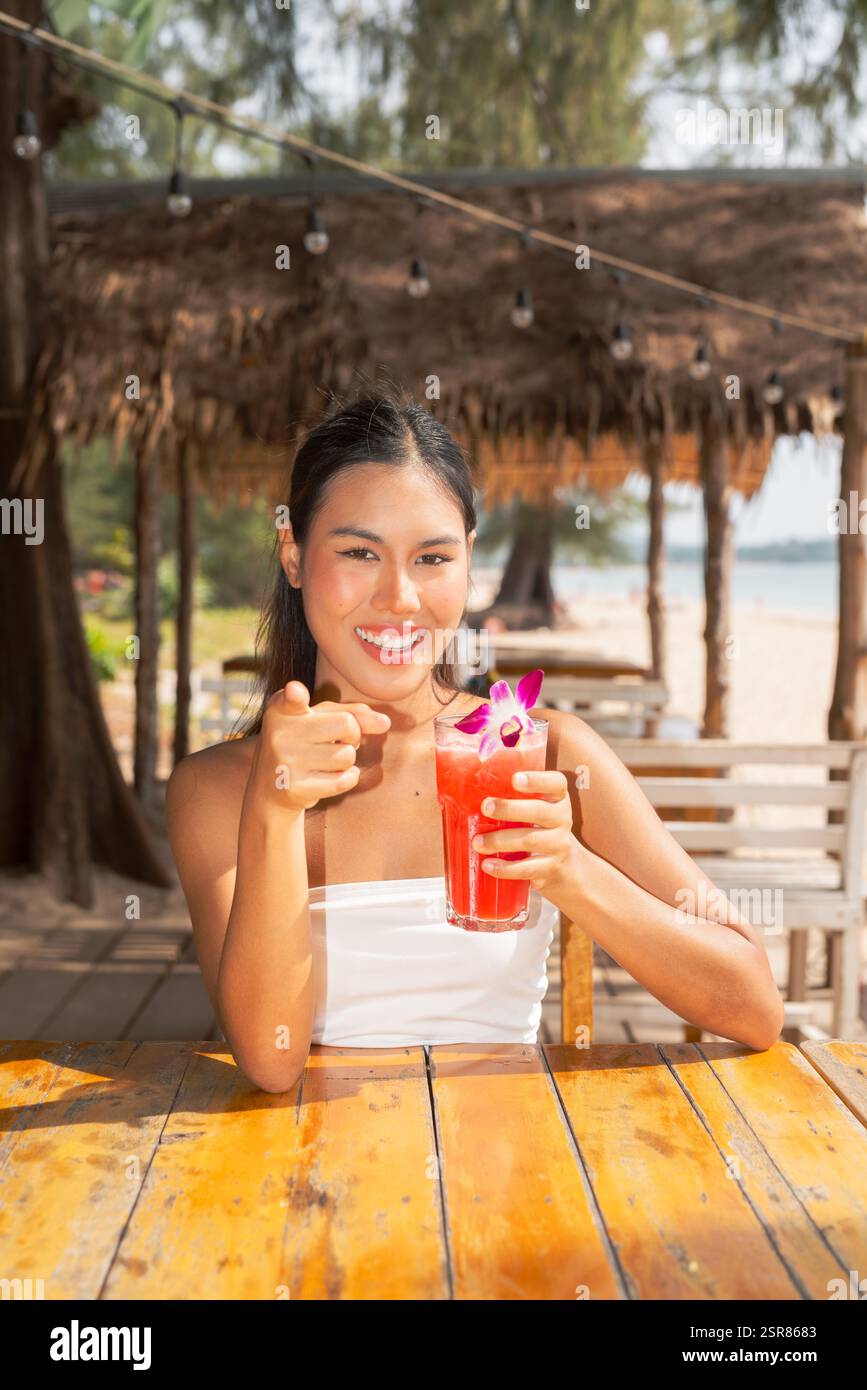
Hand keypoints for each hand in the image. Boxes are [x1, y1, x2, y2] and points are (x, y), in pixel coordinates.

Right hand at [249, 680, 390, 812]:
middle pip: (347, 725)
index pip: (292, 700)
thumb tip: (385, 723)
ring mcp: (285, 762)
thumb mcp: (322, 720)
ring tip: (324, 761)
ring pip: (347, 756)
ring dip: (346, 760)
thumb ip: (353, 714)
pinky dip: (348, 778)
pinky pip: (344, 780)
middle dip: (352, 735)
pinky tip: (332, 776)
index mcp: (282, 710)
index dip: (295, 695)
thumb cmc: (305, 744)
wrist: (272, 788)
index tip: (294, 691)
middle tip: (334, 741)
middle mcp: (279, 734)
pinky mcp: (295, 789)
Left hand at [472, 769, 578, 895]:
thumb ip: (512, 798)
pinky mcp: (550, 868)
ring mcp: (559, 845)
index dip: (537, 780)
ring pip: (530, 841)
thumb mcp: (534, 808)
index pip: (556, 783)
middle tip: (485, 807)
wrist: (564, 864)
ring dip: (500, 841)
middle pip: (540, 811)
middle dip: (510, 809)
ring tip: (478, 842)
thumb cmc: (537, 827)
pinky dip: (505, 868)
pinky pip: (527, 868)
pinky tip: (488, 865)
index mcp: (557, 798)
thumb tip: (467, 790)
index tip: (515, 779)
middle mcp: (562, 819)